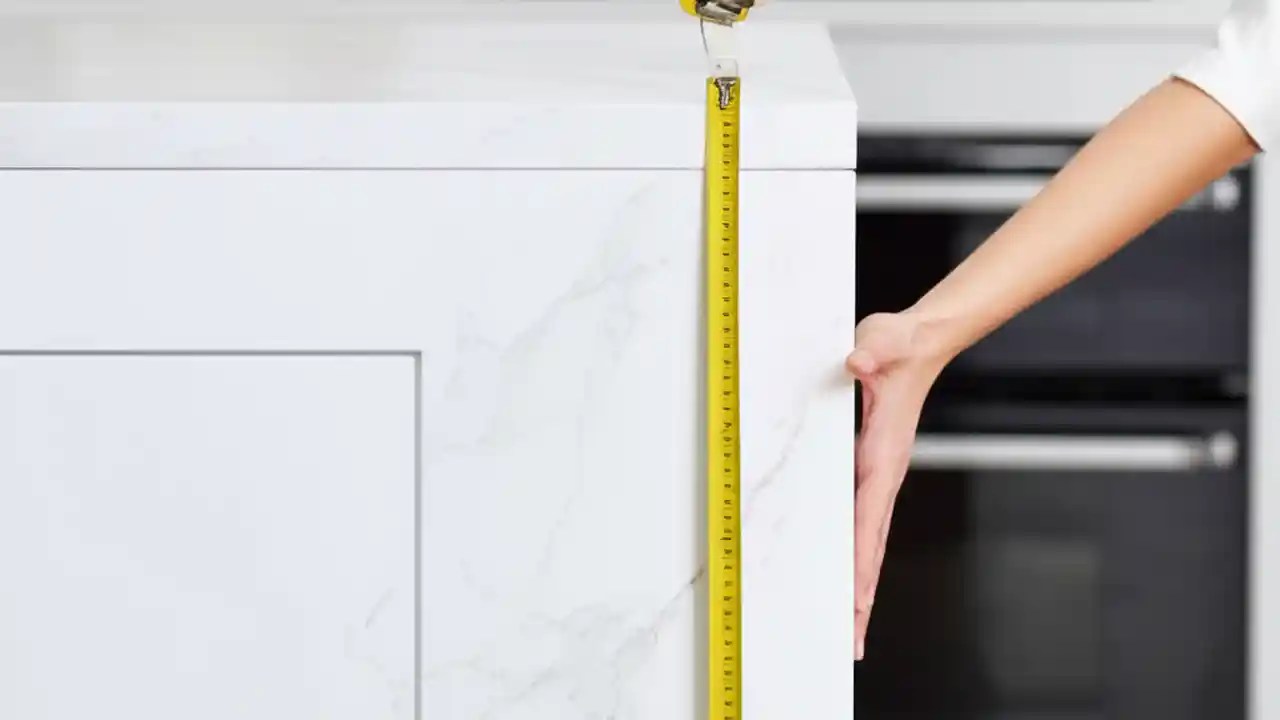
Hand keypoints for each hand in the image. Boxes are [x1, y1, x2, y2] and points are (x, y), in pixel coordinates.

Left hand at [846, 311, 950, 660]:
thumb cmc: (899, 346)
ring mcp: (876, 475)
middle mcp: (881, 473)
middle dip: (862, 596)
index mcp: (882, 456)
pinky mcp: (867, 469)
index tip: (856, 602)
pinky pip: (858, 521)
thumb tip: (856, 363)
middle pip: (870, 546)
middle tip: (852, 643)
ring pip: (866, 541)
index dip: (861, 561)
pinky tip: (845, 577)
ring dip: (859, 585)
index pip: (869, 518)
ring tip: (850, 630)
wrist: (917, 342)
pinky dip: (853, 554)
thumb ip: (870, 352)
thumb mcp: (882, 341)